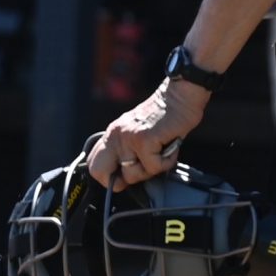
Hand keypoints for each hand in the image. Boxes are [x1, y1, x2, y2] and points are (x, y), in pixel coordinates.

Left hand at [87, 79, 206, 187]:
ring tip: (162, 152)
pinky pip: (153, 167)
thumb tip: (127, 176)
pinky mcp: (144, 140)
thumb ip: (128, 149)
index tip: (125, 178)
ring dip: (152, 169)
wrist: (181, 95)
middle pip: (99, 171)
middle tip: (141, 170)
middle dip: (120, 180)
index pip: (94, 163)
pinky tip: (170, 148)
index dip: (107, 178)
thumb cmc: (166, 116)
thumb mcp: (138, 131)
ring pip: (132, 175)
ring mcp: (128, 138)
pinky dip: (166, 162)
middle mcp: (116, 135)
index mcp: (113, 134)